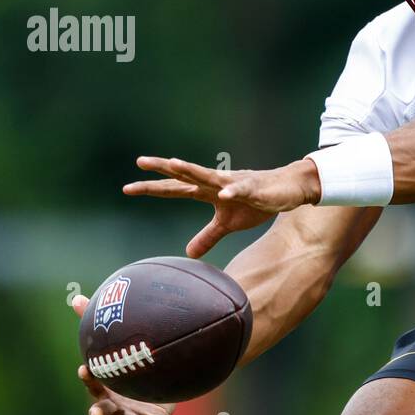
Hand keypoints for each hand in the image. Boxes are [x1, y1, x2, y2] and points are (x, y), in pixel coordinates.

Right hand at [71, 294, 192, 414]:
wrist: (146, 387)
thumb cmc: (123, 363)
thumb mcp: (112, 343)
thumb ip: (95, 321)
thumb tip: (76, 296)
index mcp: (105, 386)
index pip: (93, 380)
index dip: (88, 375)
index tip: (83, 368)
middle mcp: (116, 402)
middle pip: (103, 407)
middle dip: (97, 411)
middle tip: (92, 414)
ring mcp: (133, 412)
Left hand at [123, 156, 320, 256]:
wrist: (287, 189)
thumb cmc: (255, 202)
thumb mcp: (228, 223)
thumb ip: (207, 236)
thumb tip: (189, 253)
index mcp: (206, 191)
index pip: (174, 189)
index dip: (152, 189)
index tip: (127, 189)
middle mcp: (215, 183)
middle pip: (185, 174)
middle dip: (163, 168)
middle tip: (139, 161)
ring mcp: (233, 183)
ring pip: (208, 175)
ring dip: (192, 169)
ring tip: (173, 163)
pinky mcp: (252, 188)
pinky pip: (241, 190)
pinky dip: (233, 191)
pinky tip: (224, 194)